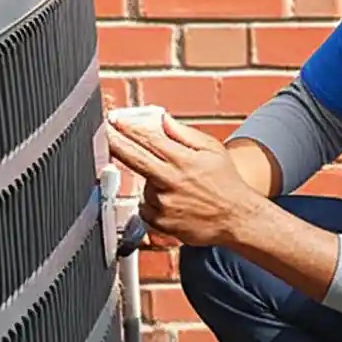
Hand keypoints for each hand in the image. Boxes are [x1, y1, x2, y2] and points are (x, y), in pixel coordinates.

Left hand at [106, 114, 264, 247]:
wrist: (236, 219)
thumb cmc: (226, 183)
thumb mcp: (211, 149)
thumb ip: (184, 134)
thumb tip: (163, 120)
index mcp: (183, 160)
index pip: (149, 139)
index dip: (128, 129)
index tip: (114, 121)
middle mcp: (171, 181)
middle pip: (134, 158)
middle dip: (115, 143)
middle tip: (105, 133)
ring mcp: (164, 203)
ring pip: (144, 185)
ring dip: (151, 181)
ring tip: (176, 186)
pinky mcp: (161, 222)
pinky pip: (146, 206)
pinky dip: (153, 202)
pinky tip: (173, 201)